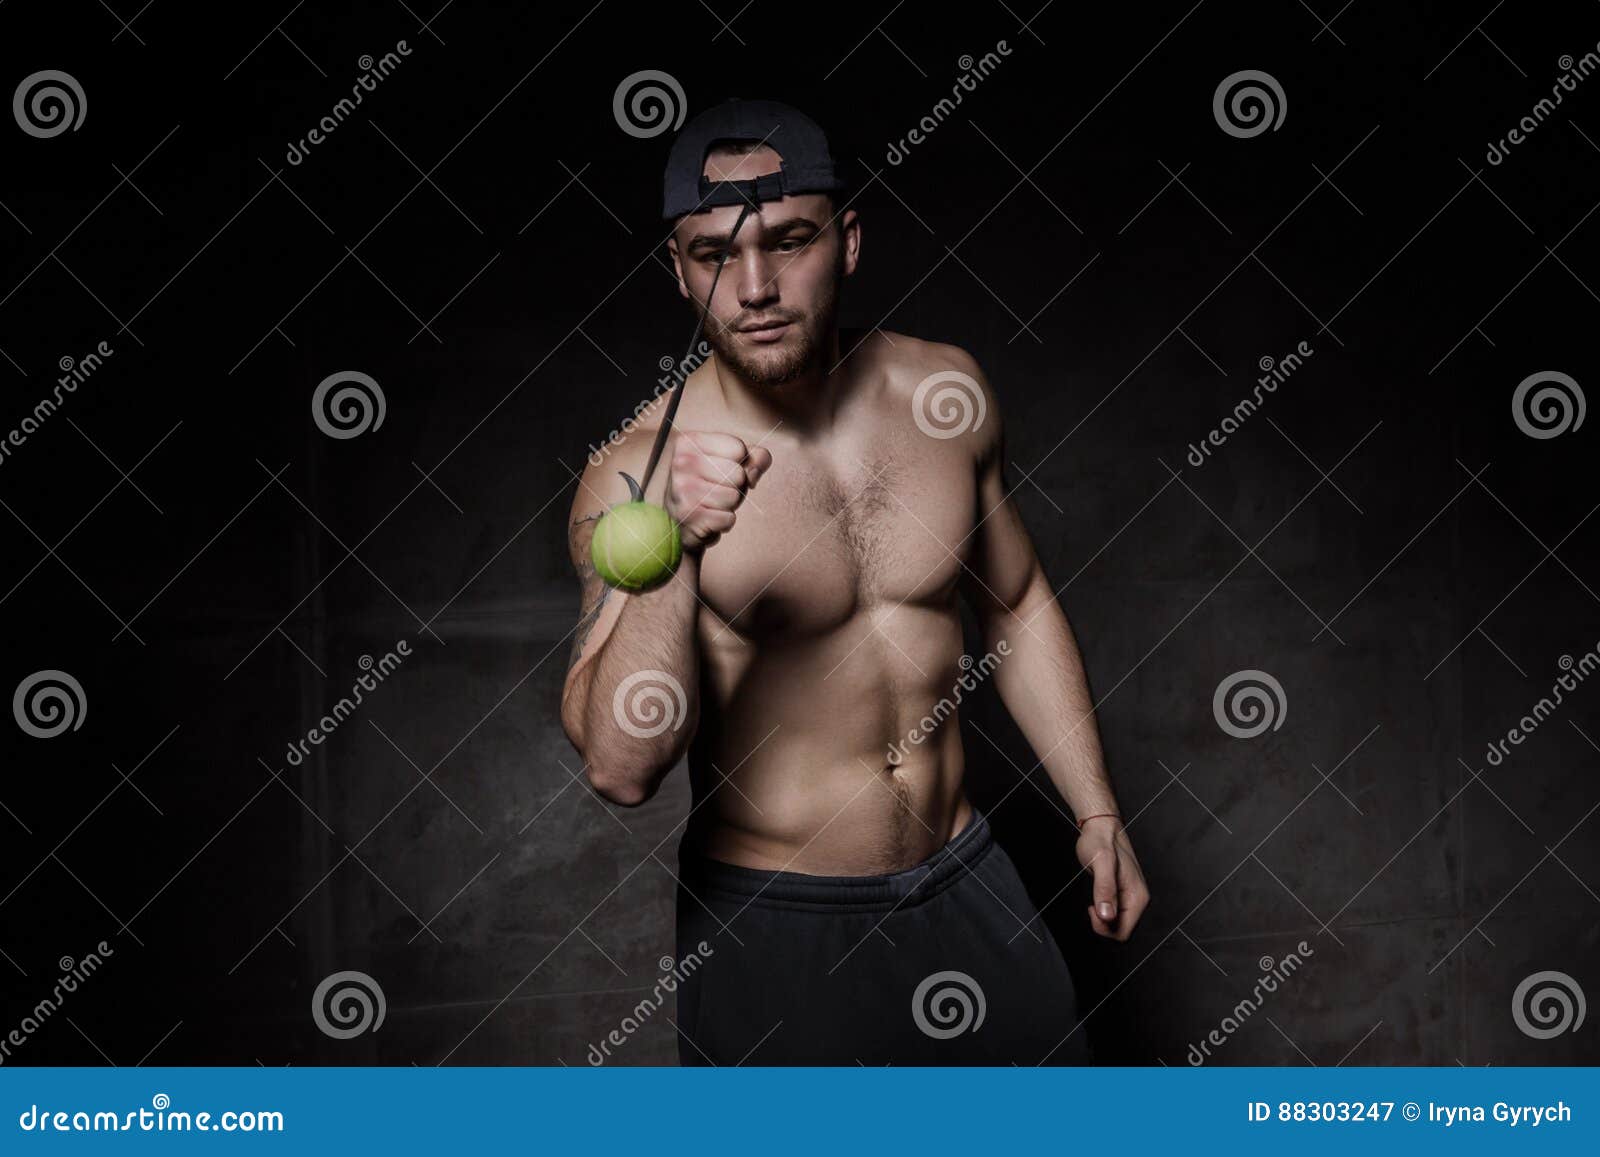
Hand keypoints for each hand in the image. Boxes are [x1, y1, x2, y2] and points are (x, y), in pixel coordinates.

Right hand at [665, 431, 772, 551]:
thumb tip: (753, 473)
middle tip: (717, 490)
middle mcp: (682, 462)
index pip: (739, 448)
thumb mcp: (732, 462)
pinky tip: (708, 518)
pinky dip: (724, 522)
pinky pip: (728, 518)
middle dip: (736, 486)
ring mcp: (682, 489)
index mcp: (690, 441)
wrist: (680, 522)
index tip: (723, 470)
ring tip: (712, 504)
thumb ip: (755, 457)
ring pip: (734, 497)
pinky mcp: (689, 515)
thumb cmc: (710, 485)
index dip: (741, 463)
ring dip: (730, 505)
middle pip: (739, 474)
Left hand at [1076, 817, 1149, 940]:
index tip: (1092, 910)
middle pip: (1121, 930)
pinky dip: (1103, 911)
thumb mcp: (1101, 863)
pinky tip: (1096, 898)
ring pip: (1117, 923)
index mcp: (1138, 896)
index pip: (1124, 932)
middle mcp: (1138, 898)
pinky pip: (1114, 913)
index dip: (1105, 928)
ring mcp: (1131, 896)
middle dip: (1103, 924)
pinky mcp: (1123, 893)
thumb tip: (1107, 915)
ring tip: (1093, 899)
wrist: (1101, 826)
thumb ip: (1104, 889)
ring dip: (1103, 917)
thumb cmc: (1100, 840)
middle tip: (1091, 905)